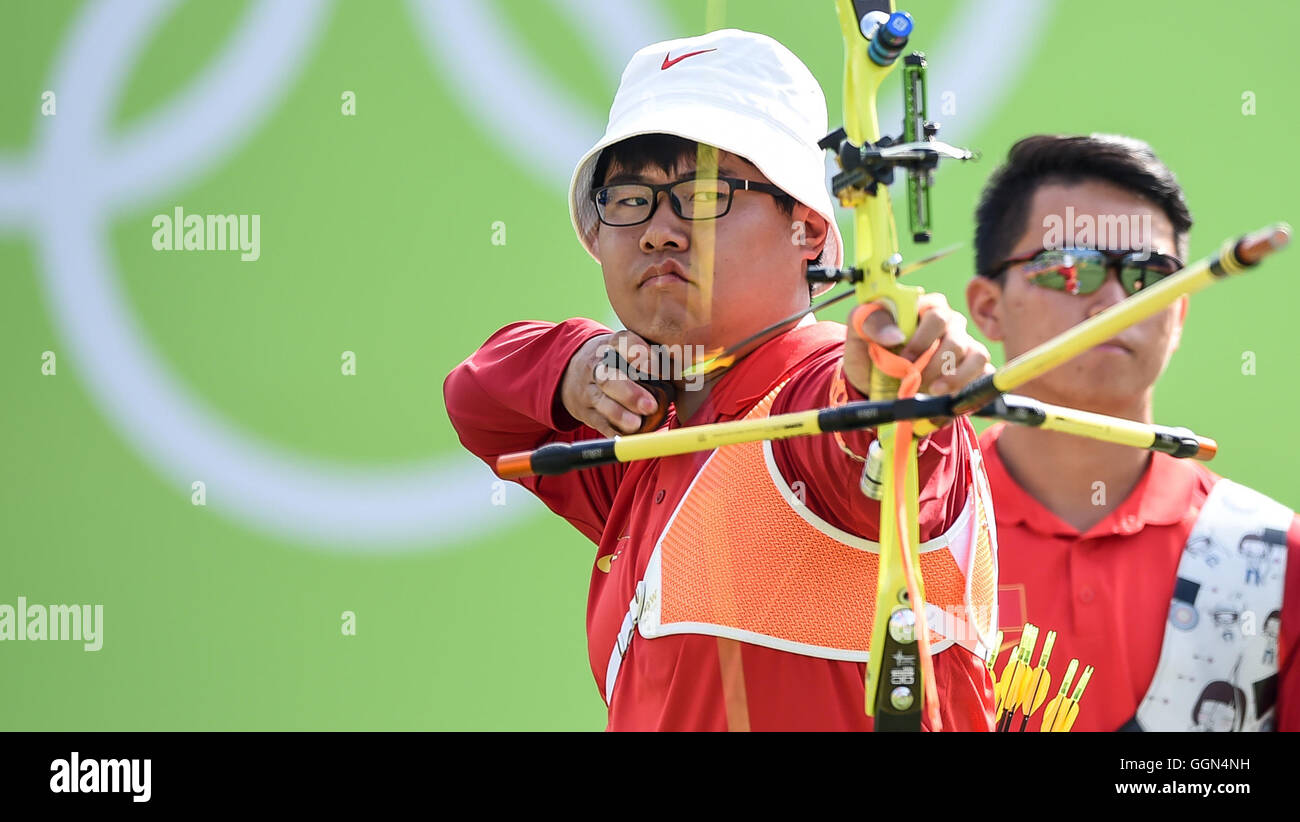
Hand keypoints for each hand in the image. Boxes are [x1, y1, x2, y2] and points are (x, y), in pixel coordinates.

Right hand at [561, 331, 661, 436]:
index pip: (623, 343)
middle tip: (650, 406)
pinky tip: (627, 436)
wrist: (572, 373)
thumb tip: (688, 374)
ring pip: (601, 401)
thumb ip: (653, 358)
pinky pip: (598, 423)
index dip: (640, 355)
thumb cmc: (615, 362)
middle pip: (609, 378)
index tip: (659, 370)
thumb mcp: (626, 350)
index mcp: (611, 346)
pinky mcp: (586, 412)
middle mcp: (597, 367)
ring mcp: (589, 390)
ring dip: (619, 414)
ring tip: (636, 425)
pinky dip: (613, 430)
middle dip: (630, 393)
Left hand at [844, 292, 993, 397]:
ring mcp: (966, 348)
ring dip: (955, 379)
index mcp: (927, 308)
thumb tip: (895, 336)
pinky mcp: (974, 372)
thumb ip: (870, 322)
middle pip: (957, 340)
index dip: (922, 340)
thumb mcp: (860, 331)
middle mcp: (952, 325)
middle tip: (915, 382)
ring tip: (933, 393)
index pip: (937, 315)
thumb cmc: (870, 350)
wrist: (871, 383)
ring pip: (977, 357)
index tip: (905, 360)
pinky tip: (941, 410)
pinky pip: (982, 381)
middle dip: (935, 365)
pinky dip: (964, 397)